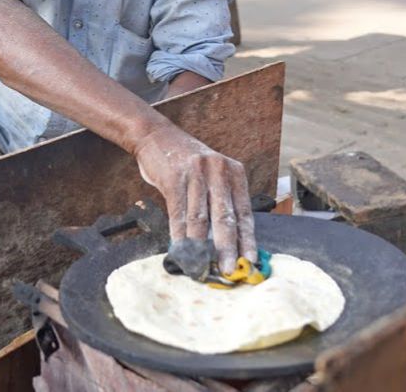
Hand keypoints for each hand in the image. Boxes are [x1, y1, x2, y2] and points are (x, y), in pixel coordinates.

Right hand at [132, 123, 256, 270]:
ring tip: (201, 266)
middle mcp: (218, 171)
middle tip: (228, 270)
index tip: (249, 260)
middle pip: (225, 217)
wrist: (156, 136)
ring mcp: (196, 173)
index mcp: (234, 172)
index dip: (247, 239)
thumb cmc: (186, 163)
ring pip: (200, 218)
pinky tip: (180, 249)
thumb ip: (220, 201)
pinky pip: (178, 212)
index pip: (245, 212)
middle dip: (227, 248)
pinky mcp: (174, 178)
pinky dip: (180, 234)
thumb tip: (227, 242)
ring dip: (200, 246)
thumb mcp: (211, 174)